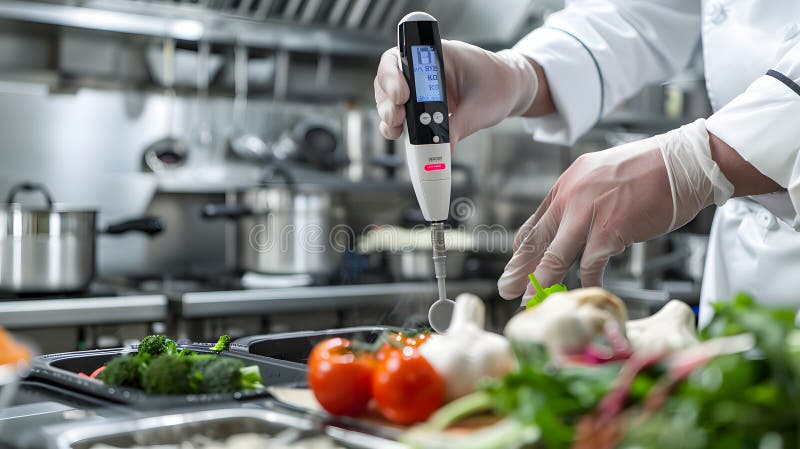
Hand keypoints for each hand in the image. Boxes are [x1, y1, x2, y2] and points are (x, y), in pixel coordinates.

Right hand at [374, 40, 537, 146]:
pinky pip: (402, 116)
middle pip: (388, 80)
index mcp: (437, 56)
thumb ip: (458, 127)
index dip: (392, 75)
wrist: (509, 90)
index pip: (401, 57)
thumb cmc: (498, 85)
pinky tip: (403, 137)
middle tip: (397, 119)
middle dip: (387, 102)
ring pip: (390, 99)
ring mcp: (420, 88)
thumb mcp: (481, 107)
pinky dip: (398, 128)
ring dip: (388, 117)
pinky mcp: (422, 107)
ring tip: (396, 131)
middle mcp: (423, 70)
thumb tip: (442, 150)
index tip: (402, 96)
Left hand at [498, 119, 734, 301]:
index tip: (516, 265)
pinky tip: (584, 292)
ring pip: (555, 255)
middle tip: (506, 288)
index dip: (524, 247)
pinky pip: (590, 264)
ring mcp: (588, 212)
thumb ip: (584, 199)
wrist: (686, 162)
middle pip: (537, 240)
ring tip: (529, 301)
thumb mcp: (603, 177)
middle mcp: (571, 196)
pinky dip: (587, 281)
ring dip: (541, 282)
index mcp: (567, 184)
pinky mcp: (610, 228)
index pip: (537, 222)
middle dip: (520, 268)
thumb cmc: (652, 172)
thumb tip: (573, 226)